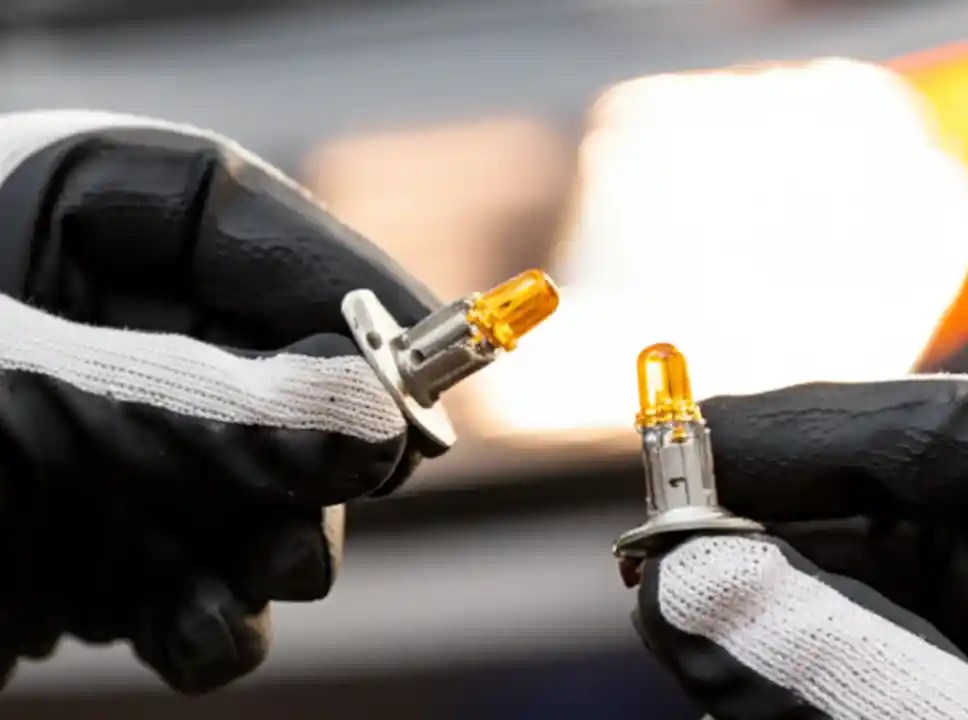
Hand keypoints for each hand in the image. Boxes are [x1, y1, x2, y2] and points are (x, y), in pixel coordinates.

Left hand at [0, 111, 435, 692]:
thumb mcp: (15, 389)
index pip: (242, 224)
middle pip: (272, 365)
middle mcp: (94, 324)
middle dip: (311, 453)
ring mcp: (96, 442)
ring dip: (271, 551)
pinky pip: (193, 576)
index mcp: (62, 219)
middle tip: (326, 510)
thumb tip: (379, 421)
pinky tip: (189, 635)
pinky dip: (210, 618)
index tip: (419, 376)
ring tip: (243, 588)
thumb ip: (208, 405)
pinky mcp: (82, 547)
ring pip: (247, 486)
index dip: (346, 296)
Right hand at [635, 377, 967, 718]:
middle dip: (766, 549)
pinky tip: (741, 693)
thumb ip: (851, 658)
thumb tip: (698, 572)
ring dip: (770, 627)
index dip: (800, 434)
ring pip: (862, 604)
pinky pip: (875, 667)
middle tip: (662, 573)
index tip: (687, 445)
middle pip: (879, 519)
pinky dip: (806, 684)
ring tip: (687, 641)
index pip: (935, 430)